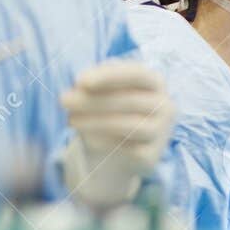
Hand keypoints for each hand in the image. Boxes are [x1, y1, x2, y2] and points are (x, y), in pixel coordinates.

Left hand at [61, 60, 174, 209]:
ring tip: (70, 120)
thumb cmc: (110, 110)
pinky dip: (102, 142)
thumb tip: (80, 86)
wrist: (119, 151)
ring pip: (127, 125)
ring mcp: (162, 132)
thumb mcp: (102, 92)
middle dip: (93, 100)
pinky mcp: (152, 156)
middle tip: (63, 100)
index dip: (109, 76)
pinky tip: (87, 138)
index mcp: (155, 83)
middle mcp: (165, 106)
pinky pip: (125, 148)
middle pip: (129, 100)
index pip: (136, 74)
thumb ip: (93, 84)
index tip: (79, 80)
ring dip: (94, 121)